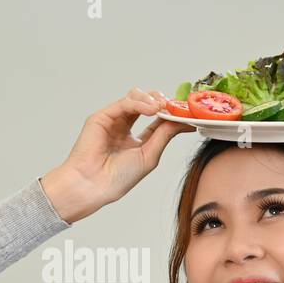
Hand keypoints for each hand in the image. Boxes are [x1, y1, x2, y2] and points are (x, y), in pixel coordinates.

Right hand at [42, 87, 194, 222]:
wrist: (94, 185)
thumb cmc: (118, 177)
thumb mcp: (150, 155)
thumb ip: (164, 135)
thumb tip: (183, 121)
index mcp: (136, 139)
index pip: (157, 120)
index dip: (172, 114)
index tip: (189, 113)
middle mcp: (124, 127)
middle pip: (147, 103)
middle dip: (163, 101)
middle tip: (175, 107)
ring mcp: (113, 120)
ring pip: (135, 97)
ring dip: (152, 99)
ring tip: (161, 107)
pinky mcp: (102, 116)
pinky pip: (125, 102)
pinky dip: (140, 102)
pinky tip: (151, 109)